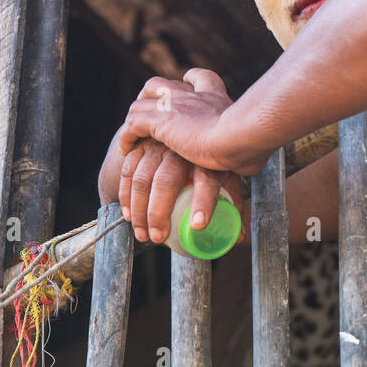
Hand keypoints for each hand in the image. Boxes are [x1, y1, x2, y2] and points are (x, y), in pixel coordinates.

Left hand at [117, 68, 259, 174]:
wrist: (242, 136)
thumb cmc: (252, 144)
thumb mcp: (251, 145)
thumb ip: (246, 152)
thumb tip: (251, 165)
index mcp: (215, 98)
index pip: (198, 78)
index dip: (189, 81)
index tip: (185, 85)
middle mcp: (193, 96)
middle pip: (160, 84)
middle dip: (149, 96)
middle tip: (147, 115)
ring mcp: (175, 104)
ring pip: (141, 102)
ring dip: (135, 119)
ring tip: (132, 136)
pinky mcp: (161, 120)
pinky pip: (133, 124)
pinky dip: (127, 136)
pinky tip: (126, 150)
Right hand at [118, 137, 243, 245]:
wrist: (199, 128)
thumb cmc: (215, 162)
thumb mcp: (228, 179)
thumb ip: (233, 204)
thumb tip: (241, 237)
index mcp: (207, 158)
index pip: (207, 180)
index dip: (203, 203)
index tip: (198, 225)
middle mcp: (183, 150)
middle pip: (167, 181)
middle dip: (159, 213)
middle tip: (158, 238)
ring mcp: (160, 146)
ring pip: (143, 178)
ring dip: (139, 210)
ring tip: (143, 235)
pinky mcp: (143, 146)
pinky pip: (128, 170)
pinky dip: (125, 195)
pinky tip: (128, 215)